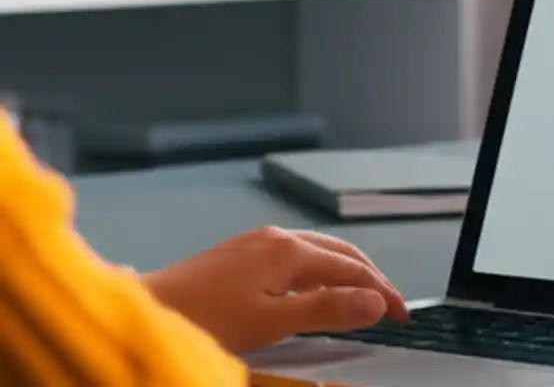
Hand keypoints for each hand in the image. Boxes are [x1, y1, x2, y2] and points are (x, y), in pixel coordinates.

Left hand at [142, 226, 409, 352]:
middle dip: (370, 277)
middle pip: (340, 252)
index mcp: (289, 250)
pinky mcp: (241, 252)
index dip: (382, 292)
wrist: (145, 309)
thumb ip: (326, 311)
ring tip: (362, 295)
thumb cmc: (202, 319)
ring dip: (346, 271)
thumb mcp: (271, 322)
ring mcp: (257, 241)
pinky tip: (316, 286)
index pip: (352, 269)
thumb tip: (375, 302)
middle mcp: (277, 237)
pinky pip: (297, 254)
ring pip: (318, 250)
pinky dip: (321, 270)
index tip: (401, 315)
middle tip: (390, 305)